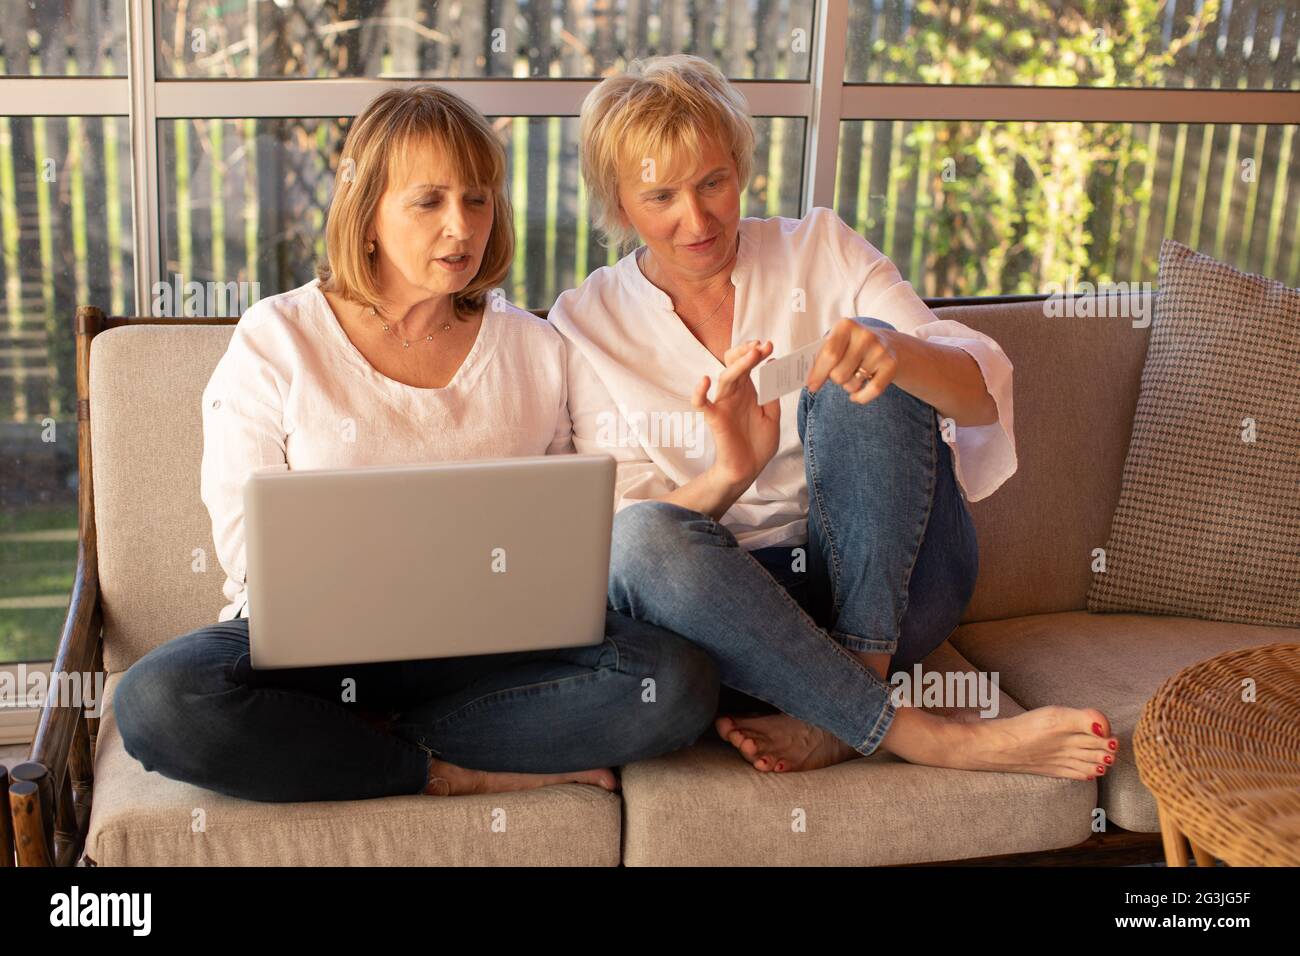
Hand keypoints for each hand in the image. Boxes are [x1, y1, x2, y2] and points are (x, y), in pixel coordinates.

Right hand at [692, 340, 780, 486]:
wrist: (748, 469)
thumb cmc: (759, 445)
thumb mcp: (773, 417)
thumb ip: (772, 395)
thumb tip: (773, 365)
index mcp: (748, 392)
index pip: (748, 365)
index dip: (756, 353)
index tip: (769, 345)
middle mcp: (734, 394)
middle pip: (735, 365)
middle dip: (747, 353)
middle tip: (761, 346)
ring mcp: (723, 405)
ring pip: (725, 378)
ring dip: (738, 364)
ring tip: (753, 354)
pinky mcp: (714, 418)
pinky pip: (701, 404)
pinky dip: (699, 392)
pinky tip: (705, 381)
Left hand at [806, 318, 898, 404]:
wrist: (889, 345)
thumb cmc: (852, 346)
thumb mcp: (836, 343)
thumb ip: (821, 357)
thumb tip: (810, 381)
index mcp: (846, 325)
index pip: (829, 355)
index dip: (818, 374)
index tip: (811, 386)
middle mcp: (865, 335)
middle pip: (838, 374)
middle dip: (834, 379)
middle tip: (839, 374)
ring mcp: (880, 350)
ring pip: (852, 385)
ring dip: (847, 386)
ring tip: (853, 376)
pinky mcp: (891, 365)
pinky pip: (871, 392)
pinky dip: (860, 397)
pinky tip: (856, 395)